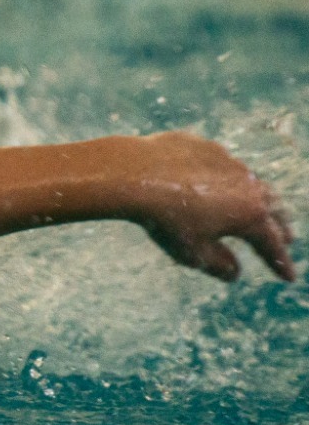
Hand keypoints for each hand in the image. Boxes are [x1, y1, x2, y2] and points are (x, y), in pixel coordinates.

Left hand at [134, 132, 295, 282]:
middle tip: (287, 238)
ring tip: (260, 207)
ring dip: (259, 198)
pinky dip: (226, 179)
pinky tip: (219, 183)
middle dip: (280, 226)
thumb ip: (218, 265)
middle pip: (272, 209)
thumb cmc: (165, 220)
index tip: (288, 277)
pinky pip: (222, 165)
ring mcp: (228, 162)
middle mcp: (247, 185)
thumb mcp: (192, 253)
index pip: (271, 244)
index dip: (280, 263)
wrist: (135, 175)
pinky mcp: (205, 147)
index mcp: (250, 214)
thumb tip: (234, 272)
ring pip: (252, 182)